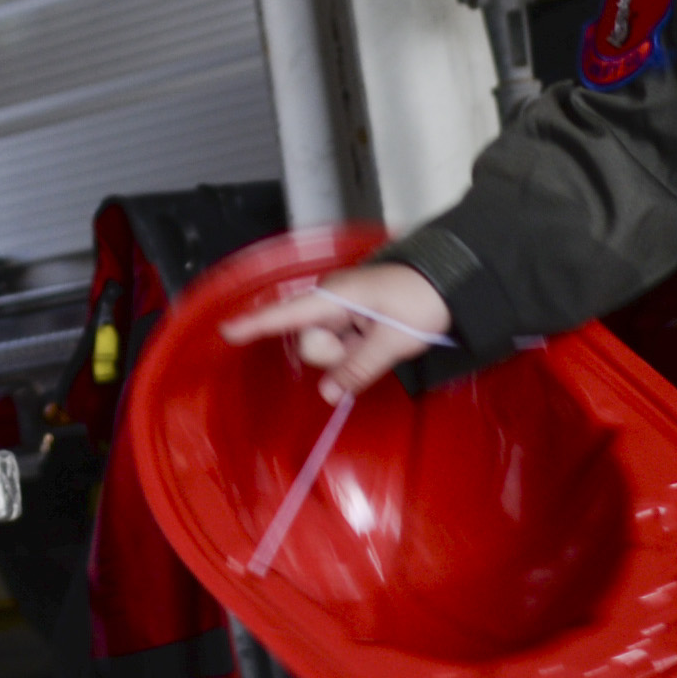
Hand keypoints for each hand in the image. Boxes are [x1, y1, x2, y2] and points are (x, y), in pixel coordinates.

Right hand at [220, 256, 446, 394]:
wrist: (451, 282)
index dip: (256, 325)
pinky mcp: (351, 319)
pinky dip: (355, 352)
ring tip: (383, 340)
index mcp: (335, 297)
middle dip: (335, 355)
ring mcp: (341, 311)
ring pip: (328, 349)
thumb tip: (328, 394)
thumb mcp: (393, 340)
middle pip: (312, 344)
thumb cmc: (421, 301)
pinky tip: (378, 342)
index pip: (287, 314)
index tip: (225, 332)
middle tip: (374, 345)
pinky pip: (342, 346)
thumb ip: (359, 368)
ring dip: (350, 355)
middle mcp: (330, 302)